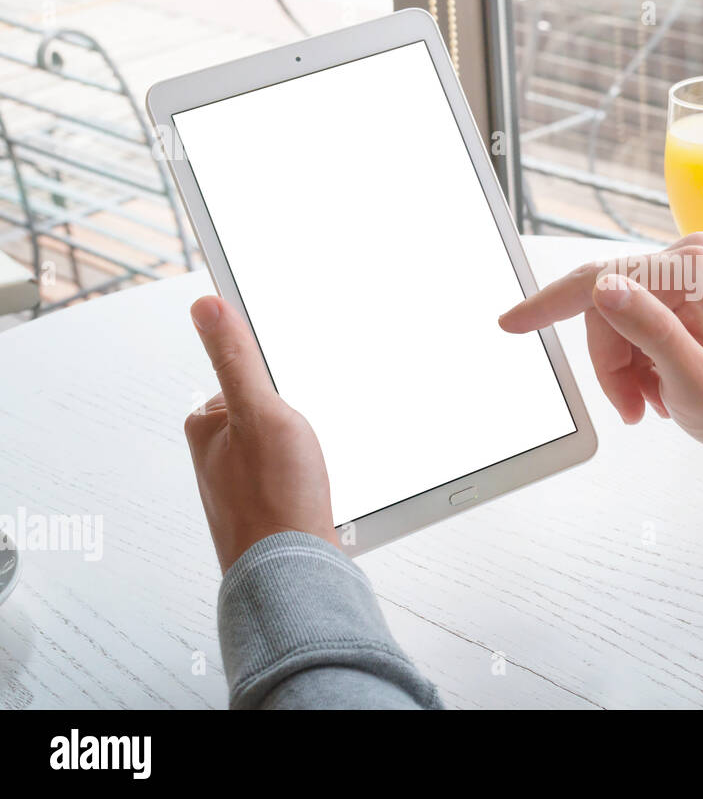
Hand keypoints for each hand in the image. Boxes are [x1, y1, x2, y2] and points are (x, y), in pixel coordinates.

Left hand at [184, 296, 338, 571]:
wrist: (291, 573)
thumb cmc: (273, 501)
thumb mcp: (260, 412)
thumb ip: (237, 358)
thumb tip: (208, 307)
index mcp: (206, 426)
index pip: (247, 375)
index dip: (282, 384)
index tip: (297, 409)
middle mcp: (218, 455)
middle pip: (272, 410)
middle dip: (300, 421)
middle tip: (309, 444)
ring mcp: (242, 484)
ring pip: (287, 446)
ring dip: (308, 454)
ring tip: (313, 473)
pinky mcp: (267, 507)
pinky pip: (295, 476)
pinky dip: (311, 479)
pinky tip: (318, 493)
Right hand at [499, 233, 702, 466]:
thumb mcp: (694, 381)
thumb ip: (649, 332)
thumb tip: (604, 288)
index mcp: (690, 272)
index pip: (599, 281)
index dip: (549, 305)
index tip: (512, 322)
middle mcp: (689, 257)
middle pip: (605, 304)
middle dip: (610, 362)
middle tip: (632, 408)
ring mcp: (689, 268)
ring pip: (615, 316)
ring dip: (625, 366)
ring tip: (652, 402)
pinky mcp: (688, 283)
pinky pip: (635, 316)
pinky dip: (638, 357)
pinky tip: (660, 385)